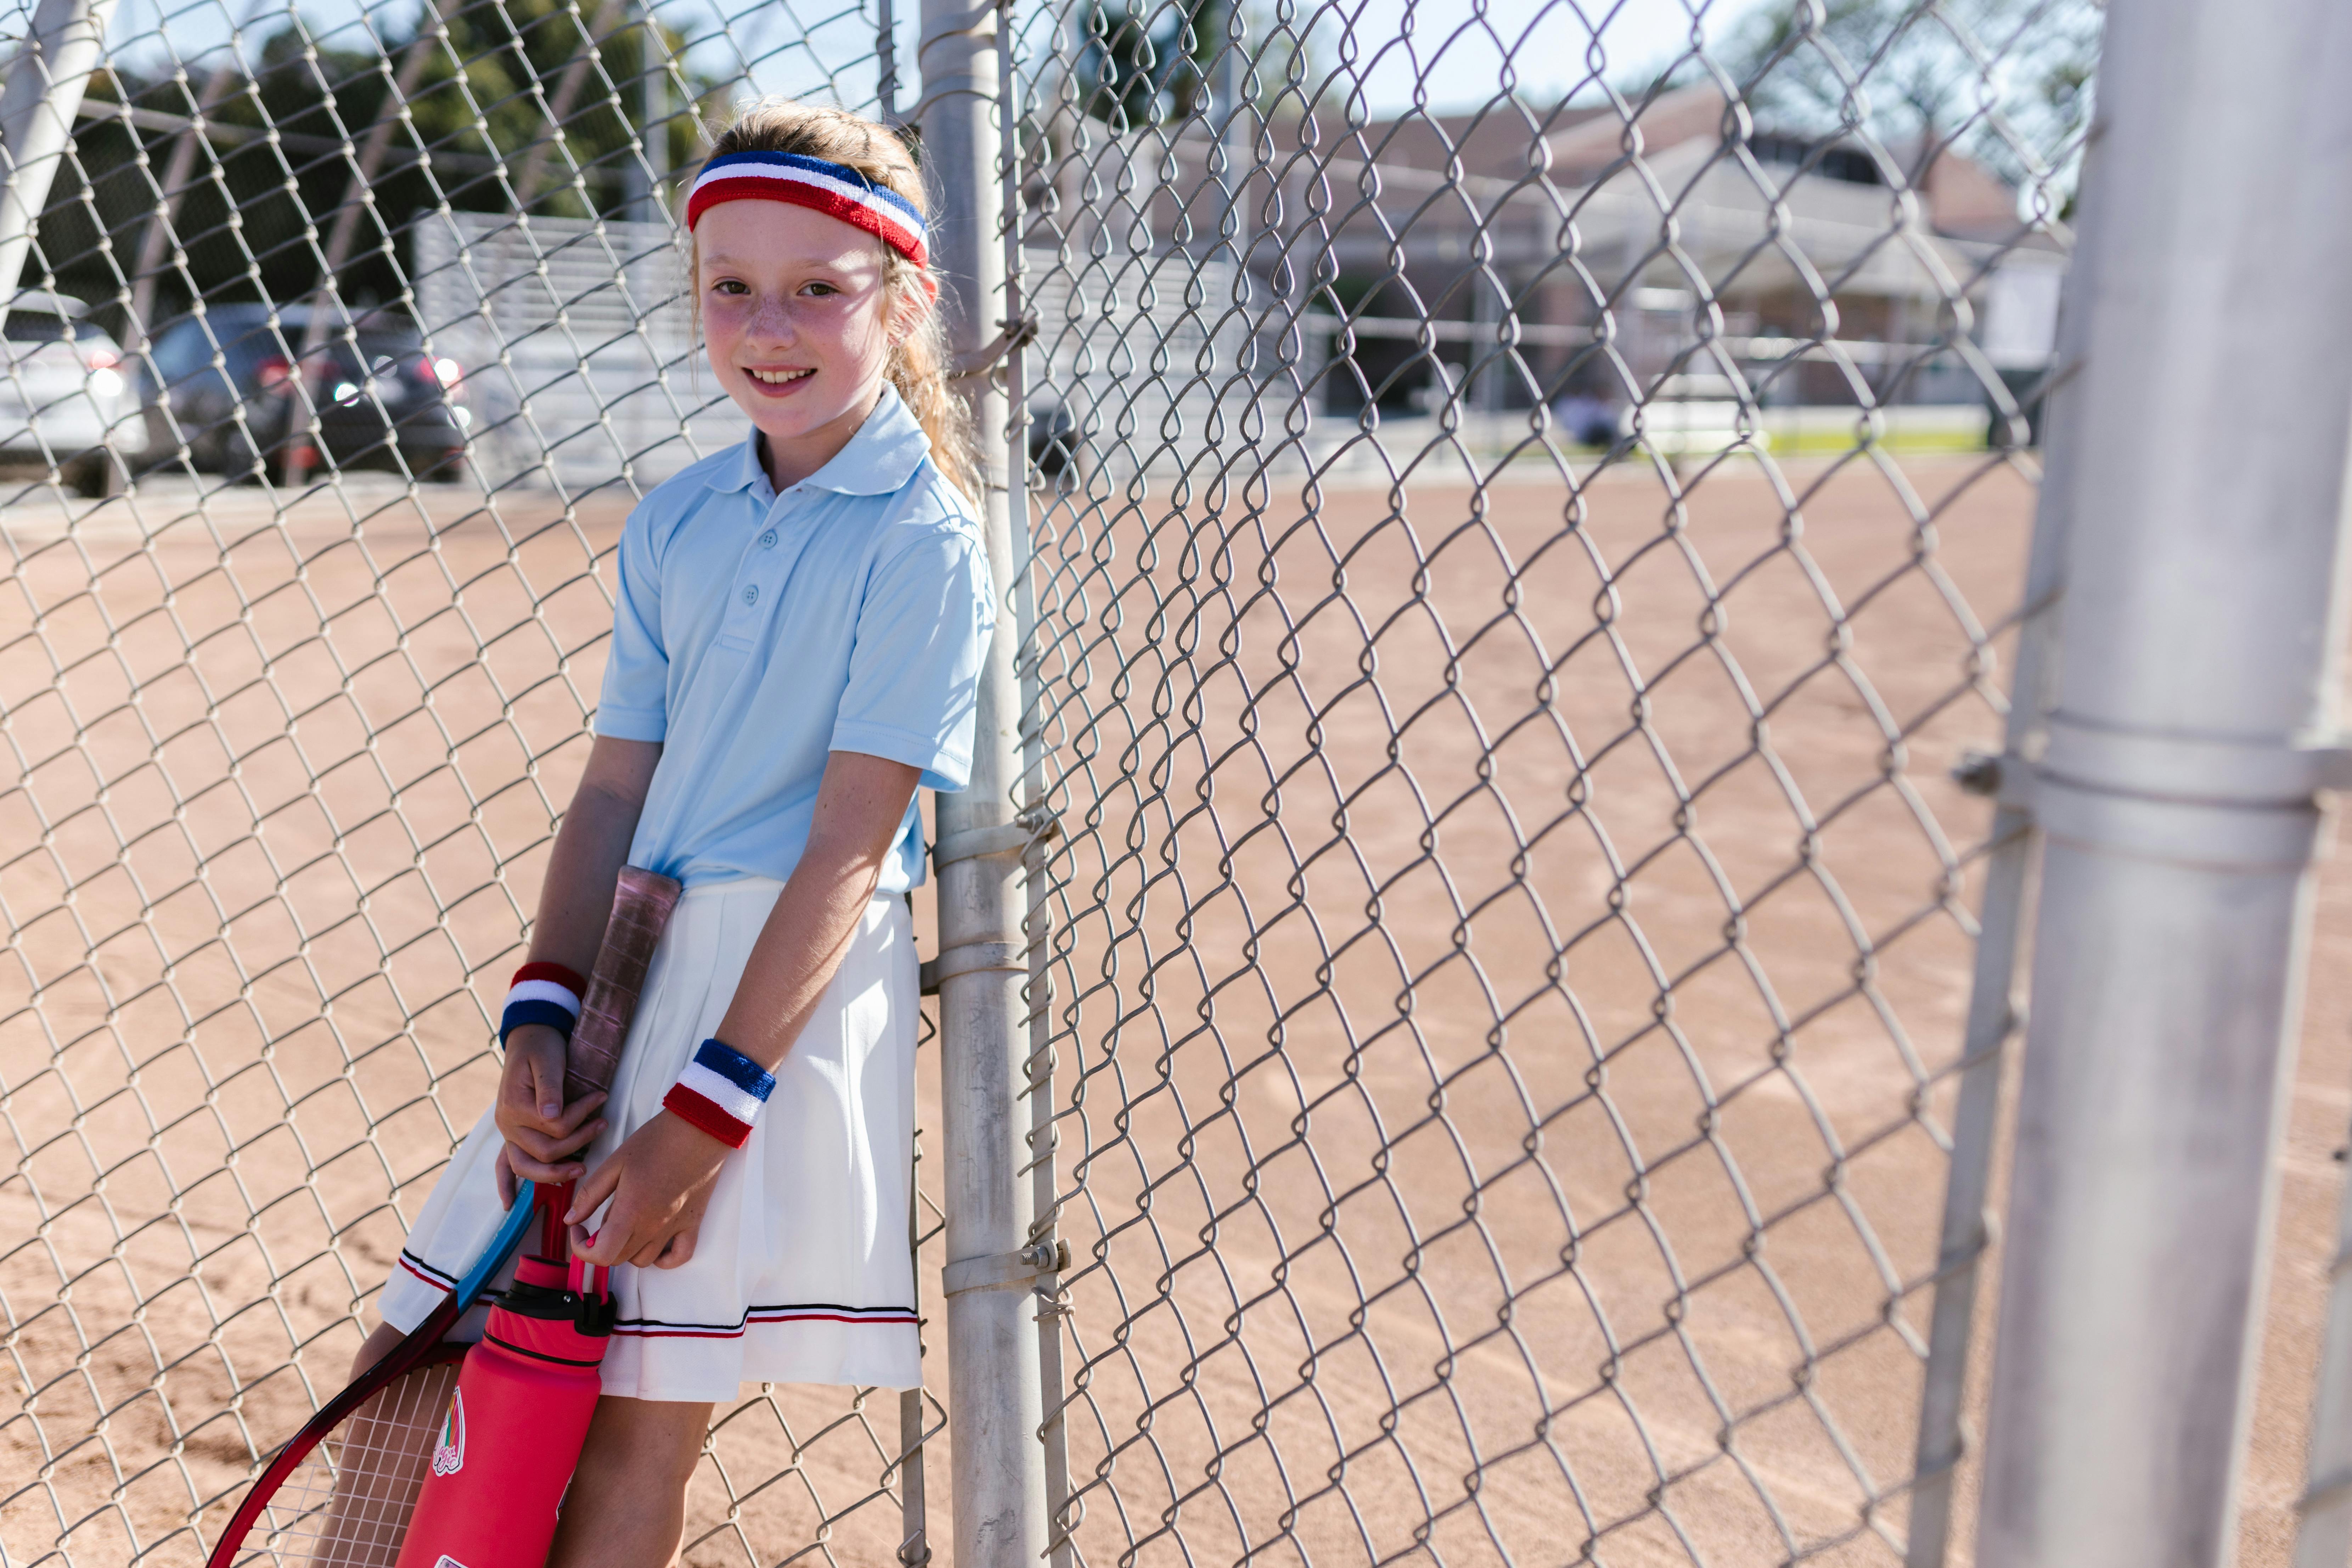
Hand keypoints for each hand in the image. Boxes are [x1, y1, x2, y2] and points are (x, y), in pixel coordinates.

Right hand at [494, 1021, 606, 1186]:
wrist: (528, 1039)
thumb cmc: (541, 1047)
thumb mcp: (547, 1059)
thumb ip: (550, 1087)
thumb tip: (552, 1115)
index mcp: (515, 1106)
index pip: (555, 1126)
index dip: (581, 1115)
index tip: (602, 1098)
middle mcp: (507, 1124)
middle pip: (546, 1150)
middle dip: (578, 1142)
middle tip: (603, 1125)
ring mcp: (508, 1132)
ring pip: (527, 1166)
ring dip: (555, 1172)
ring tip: (582, 1169)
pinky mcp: (513, 1134)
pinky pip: (504, 1165)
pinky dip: (506, 1184)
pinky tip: (508, 1204)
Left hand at [564, 1110, 728, 1269]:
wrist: (700, 1128)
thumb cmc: (660, 1140)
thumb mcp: (616, 1162)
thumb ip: (590, 1194)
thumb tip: (571, 1218)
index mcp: (631, 1210)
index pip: (601, 1254)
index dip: (581, 1248)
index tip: (579, 1229)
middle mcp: (653, 1226)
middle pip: (618, 1258)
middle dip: (600, 1245)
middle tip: (597, 1223)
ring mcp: (675, 1227)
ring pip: (643, 1260)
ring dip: (627, 1250)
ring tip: (624, 1226)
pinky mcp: (692, 1222)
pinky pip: (680, 1256)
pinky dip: (664, 1259)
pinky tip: (654, 1245)